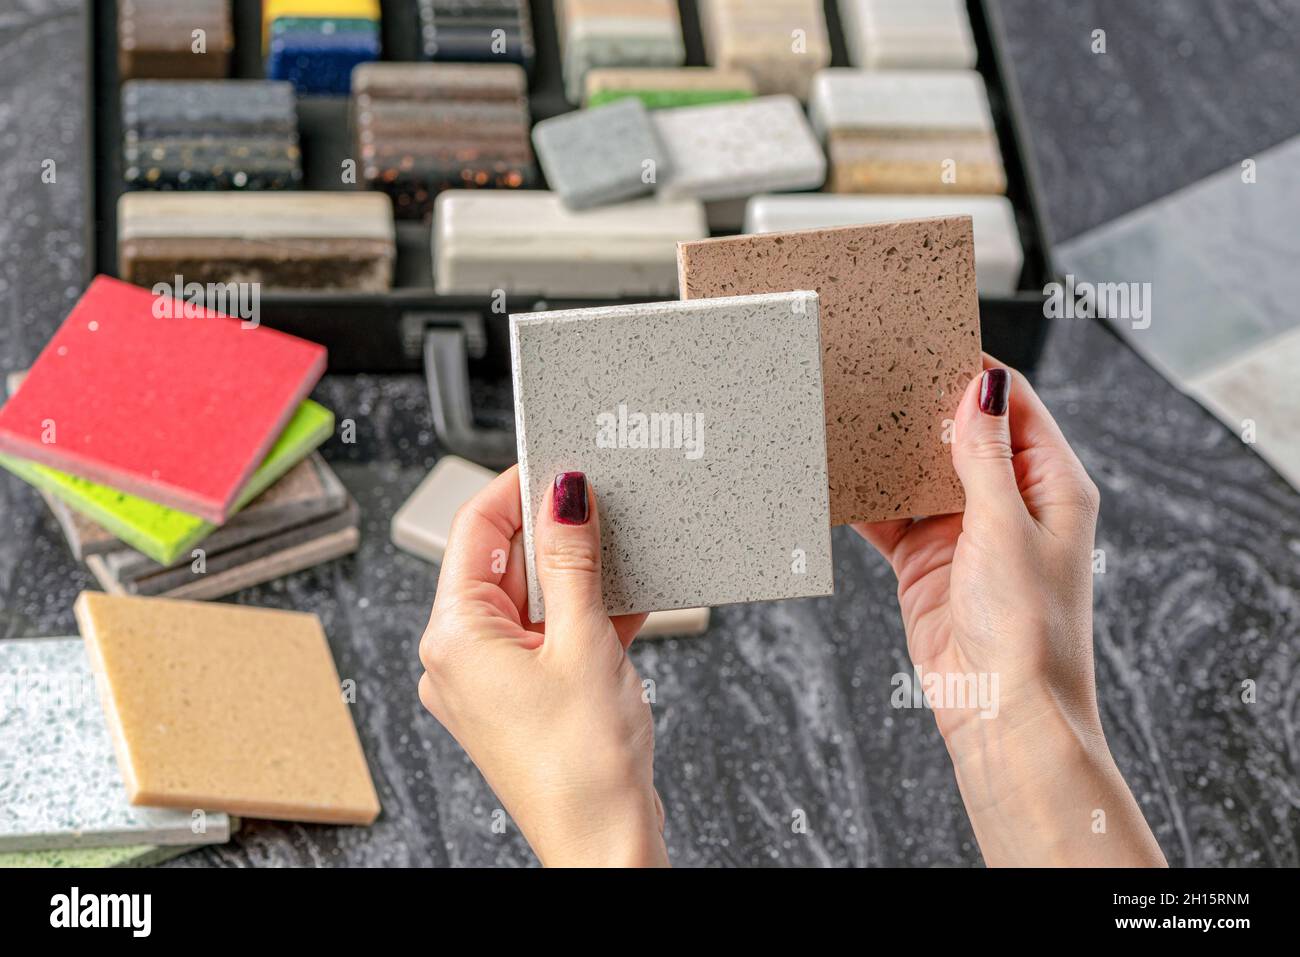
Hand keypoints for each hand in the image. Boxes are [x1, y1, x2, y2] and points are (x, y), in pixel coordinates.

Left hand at [418, 467, 667, 866]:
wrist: (605, 845)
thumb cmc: (583, 765)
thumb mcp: (584, 640)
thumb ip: (572, 559)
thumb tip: (565, 493)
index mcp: (453, 635)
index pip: (475, 531)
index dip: (516, 487)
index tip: (558, 460)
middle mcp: (460, 655)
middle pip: (505, 563)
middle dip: (556, 532)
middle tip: (604, 502)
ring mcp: (491, 679)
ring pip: (533, 598)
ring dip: (578, 575)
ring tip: (622, 553)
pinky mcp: (523, 696)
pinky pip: (549, 634)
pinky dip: (585, 614)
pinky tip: (626, 599)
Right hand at [856, 356, 1164, 865]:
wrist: (1002, 715)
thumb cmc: (1028, 629)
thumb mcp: (1006, 527)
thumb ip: (984, 457)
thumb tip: (978, 387)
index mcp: (1053, 486)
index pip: (1014, 406)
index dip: (975, 372)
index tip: (930, 341)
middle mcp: (1012, 504)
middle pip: (963, 434)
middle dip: (923, 406)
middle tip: (877, 370)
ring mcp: (966, 534)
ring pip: (921, 474)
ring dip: (891, 452)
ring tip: (850, 411)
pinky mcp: (927, 563)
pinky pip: (891, 519)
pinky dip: (866, 500)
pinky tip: (837, 476)